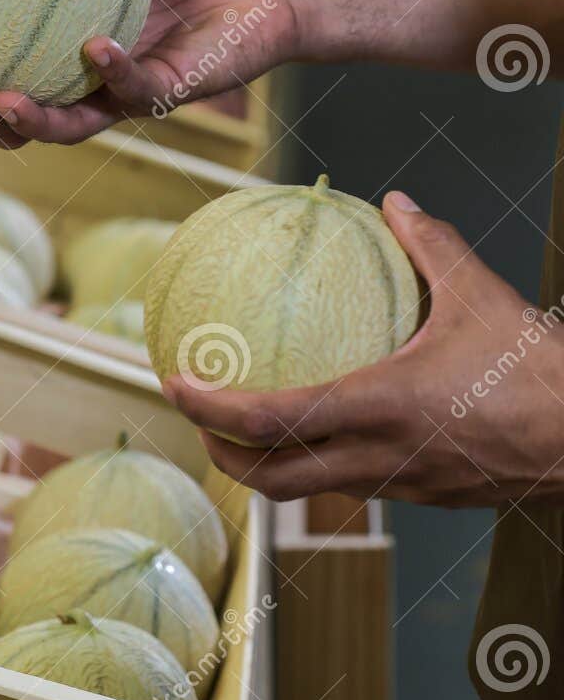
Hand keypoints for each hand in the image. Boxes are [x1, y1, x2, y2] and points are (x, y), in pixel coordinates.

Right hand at [0, 0, 301, 147]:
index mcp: (64, 53)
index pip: (1, 75)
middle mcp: (88, 85)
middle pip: (19, 122)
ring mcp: (124, 97)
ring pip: (67, 127)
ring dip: (30, 121)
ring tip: (0, 102)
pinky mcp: (167, 97)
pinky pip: (132, 90)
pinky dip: (112, 69)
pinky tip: (95, 46)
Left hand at [162, 193, 563, 506]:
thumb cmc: (542, 372)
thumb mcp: (483, 296)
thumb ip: (431, 246)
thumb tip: (394, 203)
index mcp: (379, 408)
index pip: (270, 420)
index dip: (210, 409)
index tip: (172, 383)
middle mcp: (378, 457)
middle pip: (270, 478)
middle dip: (220, 451)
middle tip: (196, 415)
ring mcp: (398, 484)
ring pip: (306, 489)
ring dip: (265, 463)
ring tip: (243, 423)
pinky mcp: (421, 496)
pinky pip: (348, 483)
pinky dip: (315, 461)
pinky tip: (319, 427)